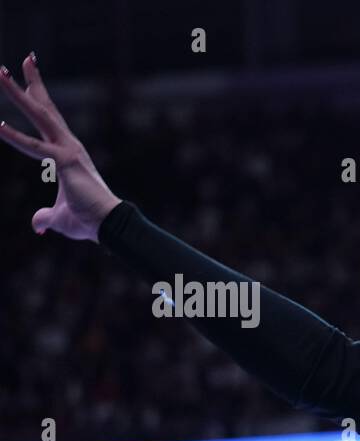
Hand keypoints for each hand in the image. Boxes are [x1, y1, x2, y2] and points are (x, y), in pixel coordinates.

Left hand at [0, 53, 119, 240]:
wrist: (110, 227)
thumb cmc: (90, 222)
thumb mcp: (60, 218)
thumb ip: (45, 216)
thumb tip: (37, 224)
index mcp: (67, 154)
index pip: (48, 121)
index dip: (38, 99)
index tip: (29, 80)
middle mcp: (69, 146)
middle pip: (45, 108)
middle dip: (31, 83)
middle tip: (24, 58)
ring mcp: (68, 150)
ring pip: (39, 115)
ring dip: (17, 92)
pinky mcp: (65, 162)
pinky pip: (34, 148)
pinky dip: (14, 137)